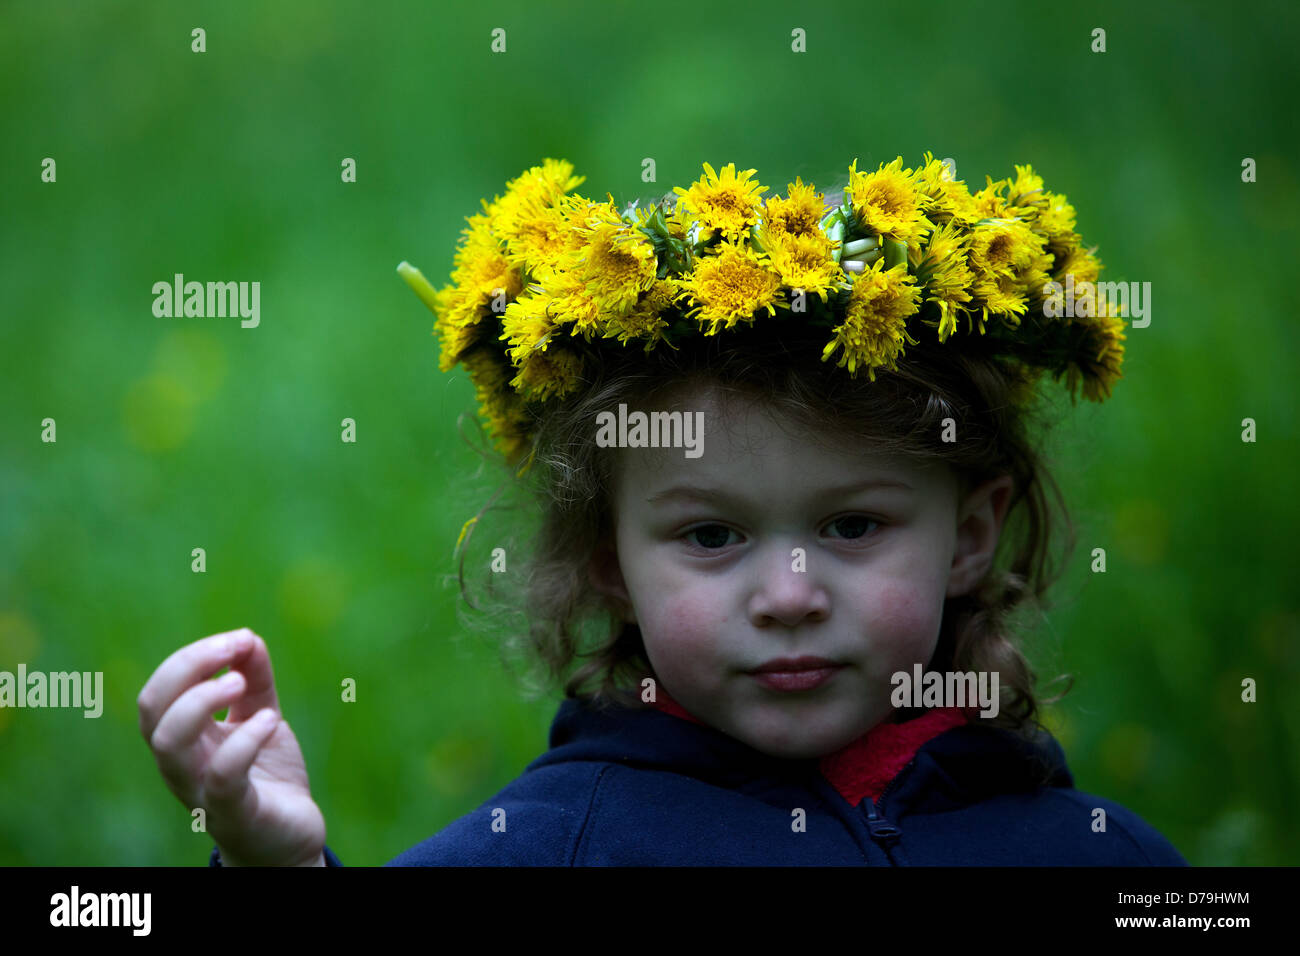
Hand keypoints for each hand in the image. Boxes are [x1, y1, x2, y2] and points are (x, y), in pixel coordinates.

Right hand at [138, 629, 325, 865]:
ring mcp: (201, 790)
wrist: (288, 839)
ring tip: (239, 682)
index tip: (238, 639)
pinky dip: (243, 741)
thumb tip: (248, 638)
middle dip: (187, 667)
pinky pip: (222, 777)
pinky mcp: (232, 812)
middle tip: (233, 649)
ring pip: (169, 743)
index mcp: (184, 738)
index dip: (191, 657)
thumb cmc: (266, 778)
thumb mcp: (261, 717)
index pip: (160, 691)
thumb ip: (255, 681)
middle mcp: (181, 764)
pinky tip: (270, 720)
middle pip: (152, 710)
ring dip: (200, 700)